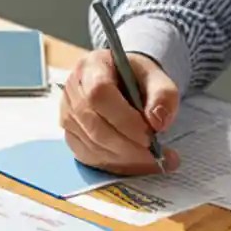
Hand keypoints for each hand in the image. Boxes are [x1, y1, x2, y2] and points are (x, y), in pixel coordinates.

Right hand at [60, 50, 180, 174]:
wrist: (122, 82)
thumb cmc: (137, 78)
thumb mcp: (157, 77)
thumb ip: (163, 95)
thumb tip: (157, 122)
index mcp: (92, 66)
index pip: (99, 94)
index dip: (123, 119)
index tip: (149, 135)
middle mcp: (73, 89)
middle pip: (93, 123)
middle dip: (126, 145)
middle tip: (155, 155)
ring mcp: (67, 114)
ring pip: (90, 144)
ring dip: (123, 158)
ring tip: (152, 161)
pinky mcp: (70, 134)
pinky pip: (88, 156)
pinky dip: (114, 164)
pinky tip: (135, 162)